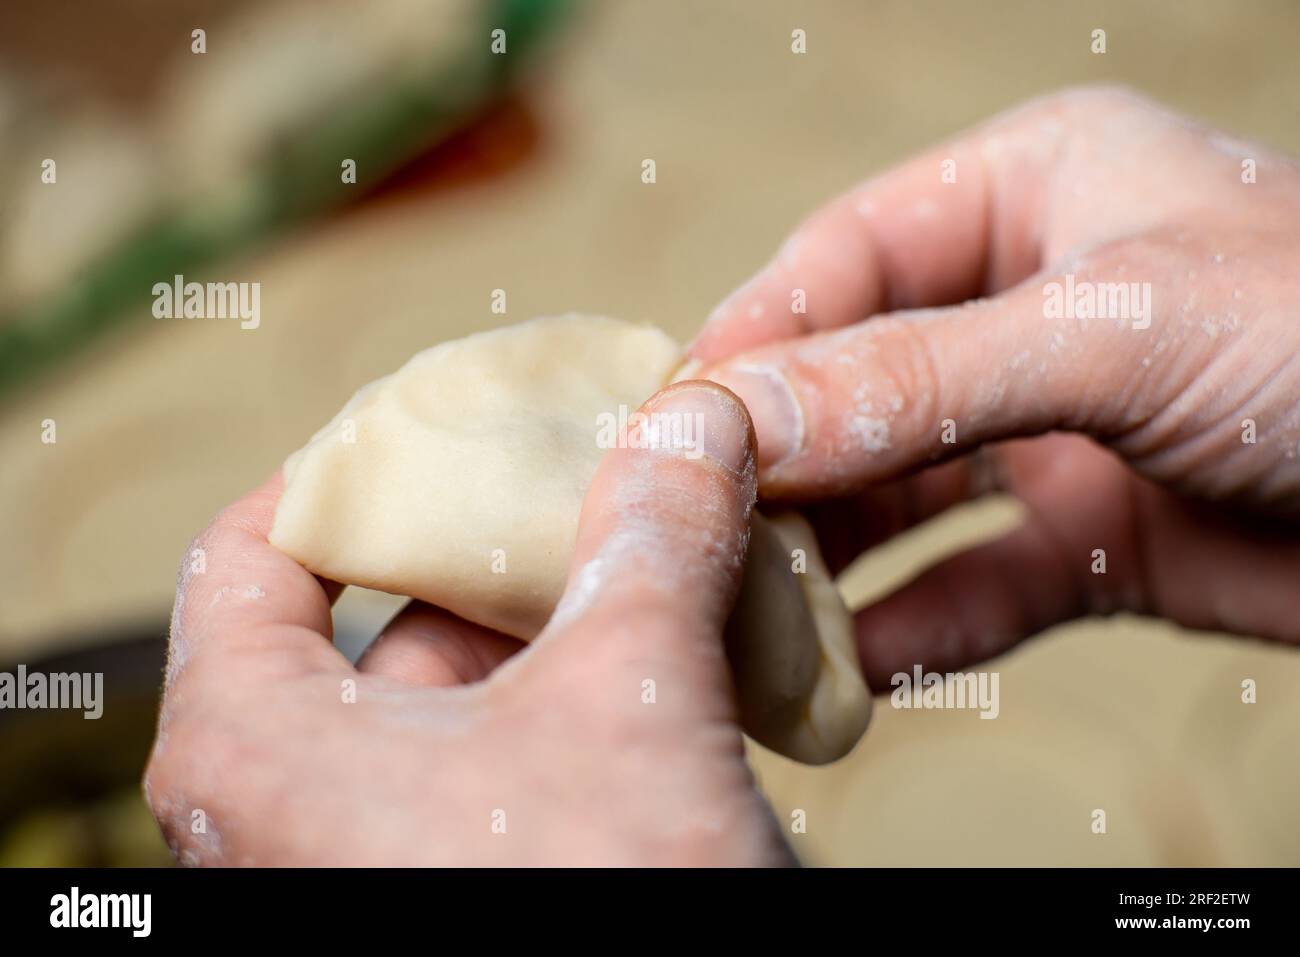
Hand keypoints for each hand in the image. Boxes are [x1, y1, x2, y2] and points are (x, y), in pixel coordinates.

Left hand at [145, 382, 792, 865]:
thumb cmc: (586, 908)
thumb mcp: (630, 699)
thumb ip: (653, 539)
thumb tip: (693, 421)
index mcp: (254, 743)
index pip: (254, 551)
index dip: (351, 469)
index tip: (447, 424)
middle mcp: (286, 804)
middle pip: (371, 612)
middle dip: (490, 539)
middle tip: (585, 473)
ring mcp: (366, 854)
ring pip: (450, 690)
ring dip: (550, 616)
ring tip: (642, 545)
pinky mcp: (447, 880)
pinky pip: (495, 757)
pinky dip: (568, 694)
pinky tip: (660, 649)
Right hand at [691, 86, 1299, 689]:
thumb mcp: (1111, 329)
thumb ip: (919, 376)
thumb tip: (741, 413)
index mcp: (1032, 194)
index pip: (842, 262)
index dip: (753, 340)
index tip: (679, 423)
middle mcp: (1031, 303)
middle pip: (860, 380)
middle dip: (785, 460)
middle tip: (699, 528)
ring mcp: (1058, 425)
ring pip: (906, 489)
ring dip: (837, 552)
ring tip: (757, 609)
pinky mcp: (1093, 534)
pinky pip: (974, 578)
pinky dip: (915, 623)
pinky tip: (852, 667)